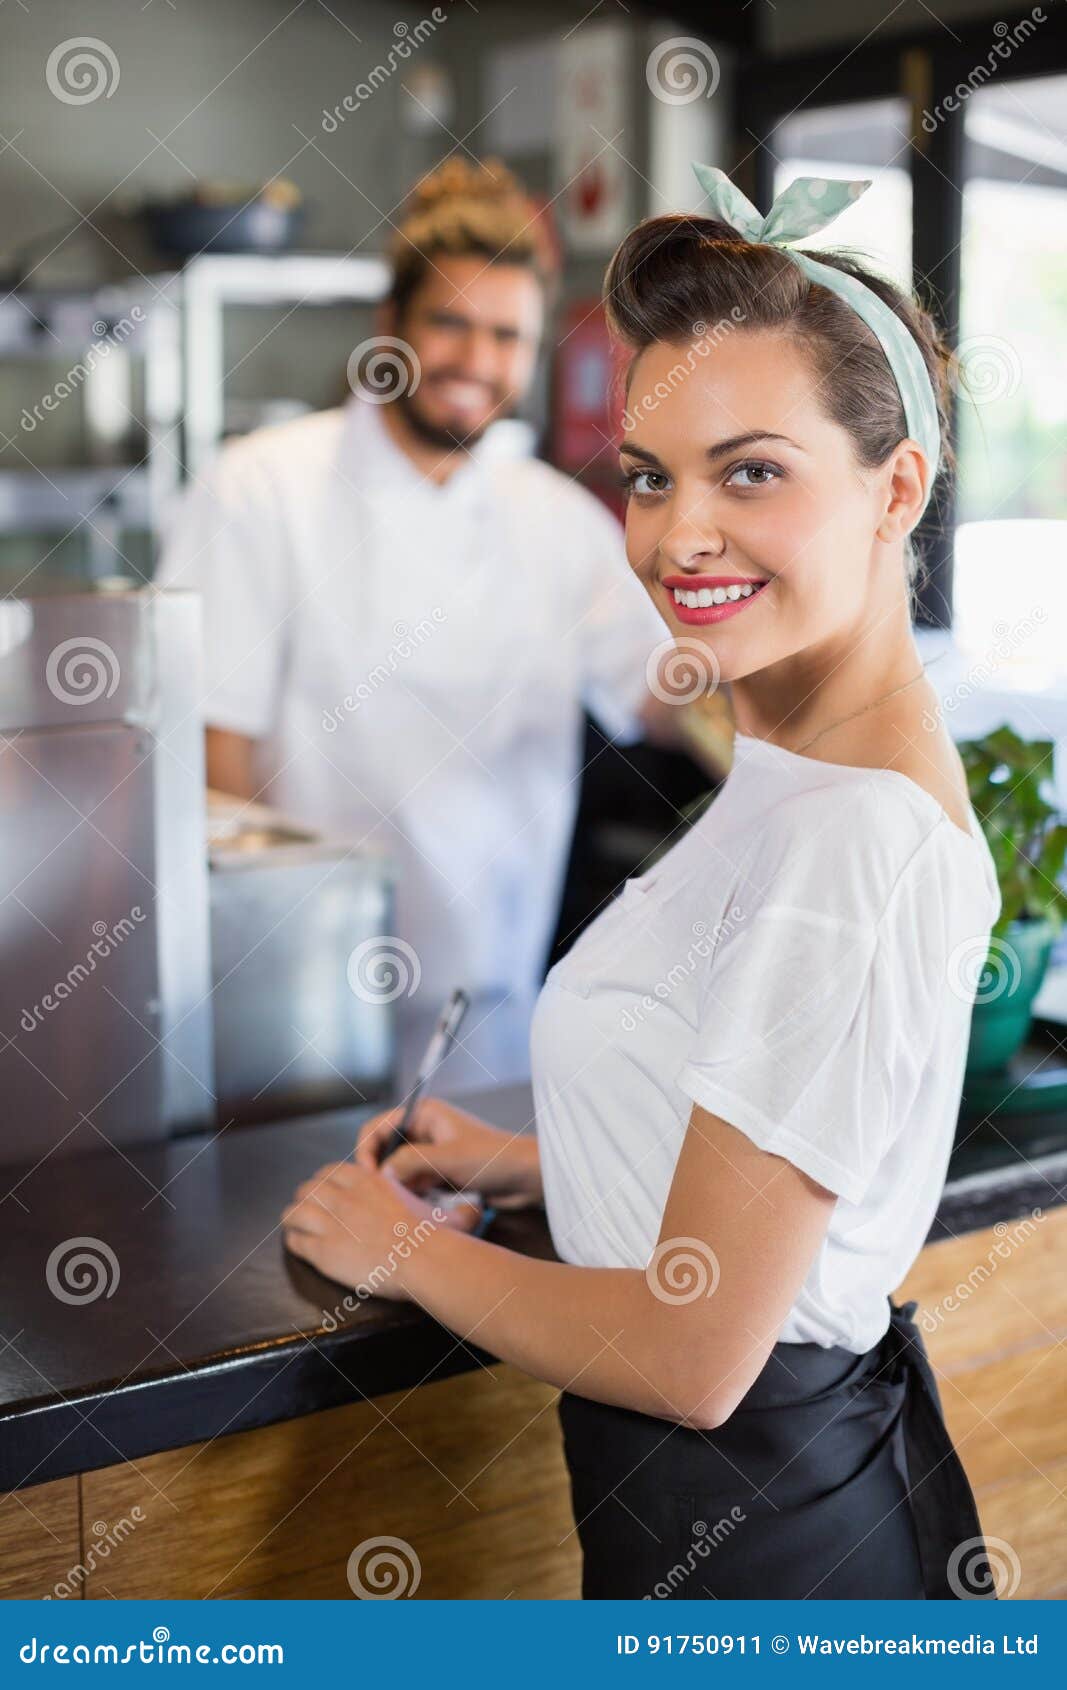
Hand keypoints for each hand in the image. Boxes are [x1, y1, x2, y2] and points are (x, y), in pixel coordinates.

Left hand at [280, 1159, 479, 1298]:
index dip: (323, 1183)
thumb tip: (477, 1209)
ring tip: (295, 1227)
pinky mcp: (322, 1250)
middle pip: (307, 1189)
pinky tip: (300, 1247)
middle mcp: (344, 1196)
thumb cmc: (436, 1238)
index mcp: (367, 1181)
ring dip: (293, 1220)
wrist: (423, 1261)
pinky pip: (295, 1241)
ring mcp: (330, 1223)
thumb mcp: (446, 1213)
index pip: (329, 1172)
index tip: (326, 1194)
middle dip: (304, 1199)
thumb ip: (458, 1207)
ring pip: (293, 1213)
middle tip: (308, 1212)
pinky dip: (294, 1242)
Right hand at [355, 1096, 540, 1205]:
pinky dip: (409, 1195)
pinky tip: (415, 1207)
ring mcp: (430, 1153)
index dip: (366, 1150)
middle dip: (379, 1171)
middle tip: (379, 1194)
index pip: (377, 1126)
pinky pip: (411, 1184)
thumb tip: (382, 1173)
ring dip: (395, 1186)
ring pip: (396, 1170)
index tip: (366, 1176)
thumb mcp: (449, 1158)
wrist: (525, 1178)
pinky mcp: (437, 1173)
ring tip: (398, 1203)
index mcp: (423, 1114)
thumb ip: (412, 1162)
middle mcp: (423, 1131)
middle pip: (383, 1149)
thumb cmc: (494, 1158)